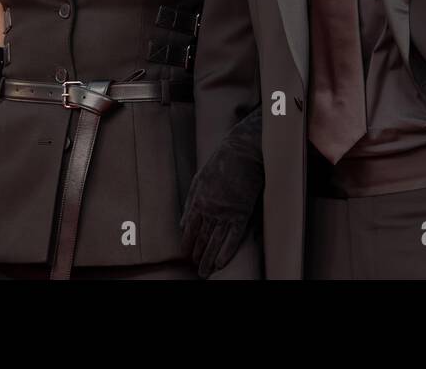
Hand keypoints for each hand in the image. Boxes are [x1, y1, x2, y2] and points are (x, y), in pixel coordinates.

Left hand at [180, 106, 263, 276]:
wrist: (241, 152)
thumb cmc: (221, 162)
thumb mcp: (199, 179)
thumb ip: (191, 201)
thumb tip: (183, 222)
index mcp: (197, 201)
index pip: (189, 229)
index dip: (187, 243)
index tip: (186, 254)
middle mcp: (209, 210)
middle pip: (202, 239)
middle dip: (197, 255)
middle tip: (196, 268)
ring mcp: (225, 213)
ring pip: (215, 242)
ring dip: (209, 259)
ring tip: (205, 272)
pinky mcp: (241, 213)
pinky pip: (233, 238)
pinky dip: (226, 252)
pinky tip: (220, 263)